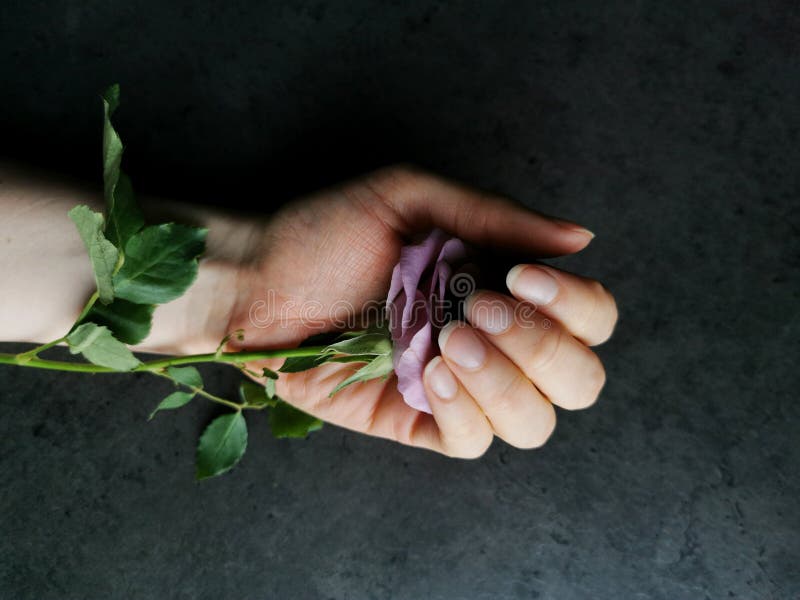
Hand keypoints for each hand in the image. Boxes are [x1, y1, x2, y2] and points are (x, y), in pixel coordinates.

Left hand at [223, 165, 616, 456]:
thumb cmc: (327, 233)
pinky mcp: (419, 423)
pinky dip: (464, 410)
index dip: (576, 306)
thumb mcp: (414, 200)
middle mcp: (495, 344)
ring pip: (534, 422)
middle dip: (542, 347)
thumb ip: (496, 218)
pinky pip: (472, 442)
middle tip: (479, 309)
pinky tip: (428, 374)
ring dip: (503, 381)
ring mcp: (459, 389)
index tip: (520, 275)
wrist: (257, 281)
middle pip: (579, 380)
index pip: (590, 318)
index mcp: (507, 288)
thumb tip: (581, 238)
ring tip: (447, 340)